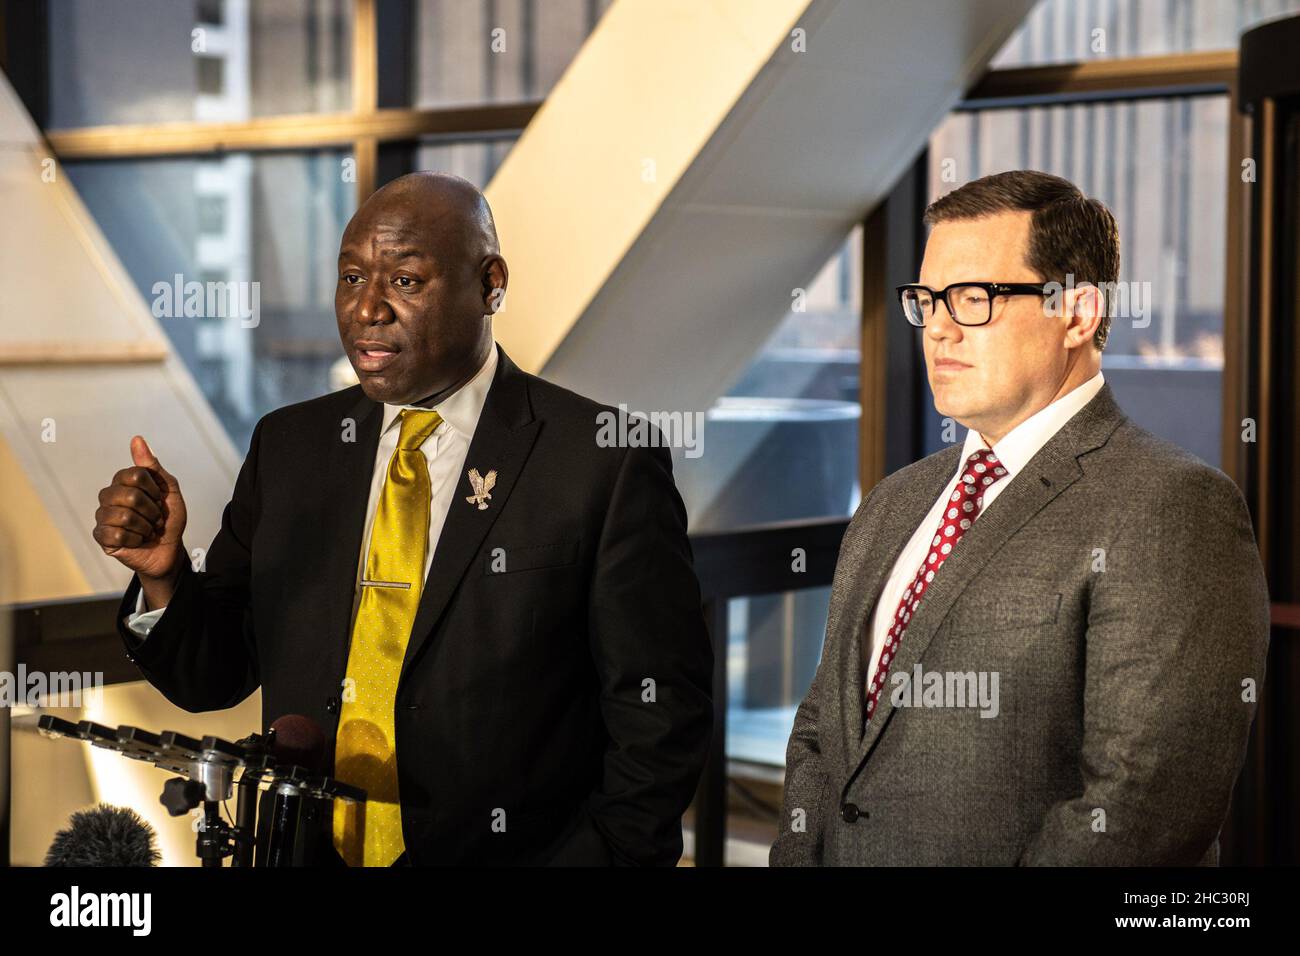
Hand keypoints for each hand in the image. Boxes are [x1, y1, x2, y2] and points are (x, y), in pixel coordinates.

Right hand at [94, 436, 187, 605]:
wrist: (170, 549)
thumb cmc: (168, 519)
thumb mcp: (168, 490)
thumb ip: (152, 466)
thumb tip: (137, 439)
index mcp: (123, 482)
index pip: (134, 475)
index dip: (154, 490)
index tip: (160, 499)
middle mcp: (109, 496)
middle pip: (129, 496)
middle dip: (151, 510)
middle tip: (155, 518)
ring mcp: (103, 516)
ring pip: (122, 516)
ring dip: (145, 526)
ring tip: (147, 530)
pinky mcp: (101, 536)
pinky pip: (116, 534)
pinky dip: (135, 539)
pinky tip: (136, 540)